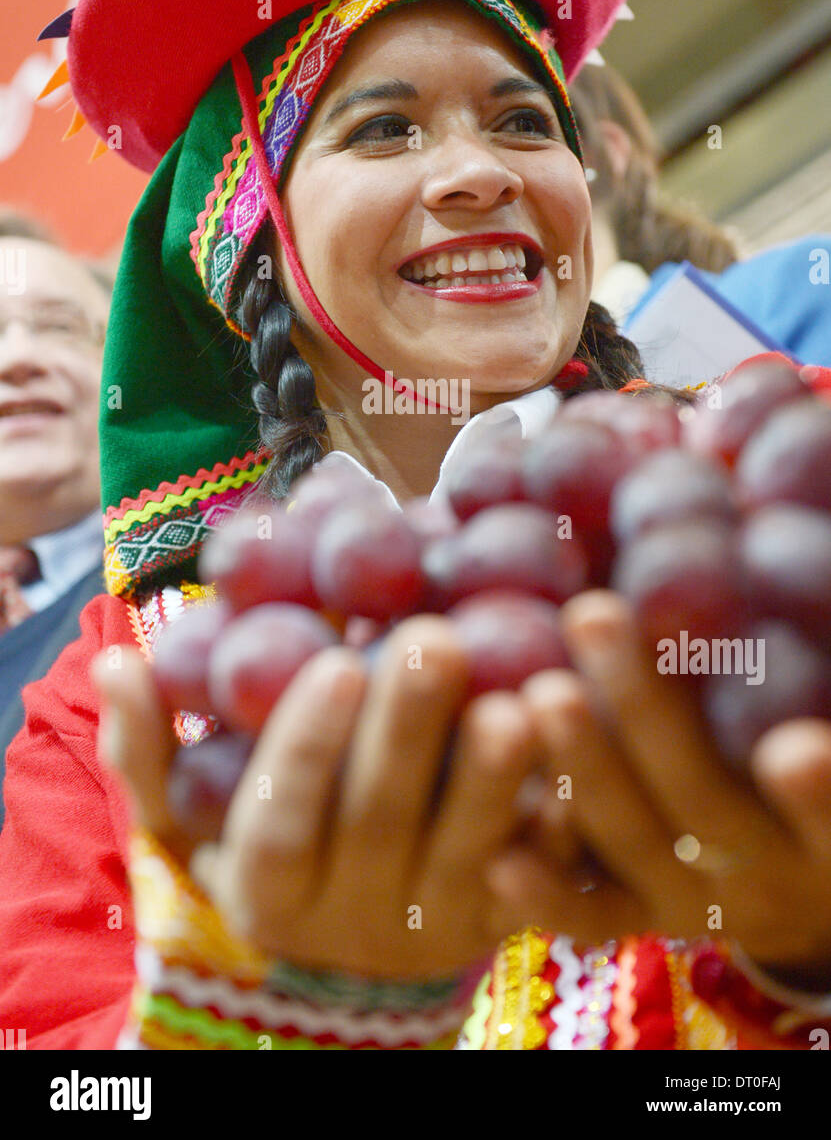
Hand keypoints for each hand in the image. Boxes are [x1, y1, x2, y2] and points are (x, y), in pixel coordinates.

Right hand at [93, 616, 582, 980]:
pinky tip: (574, 748)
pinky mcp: (504, 920)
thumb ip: (151, 750)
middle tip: (433, 641)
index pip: (283, 820)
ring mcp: (434, 926)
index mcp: (269, 886)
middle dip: (407, 733)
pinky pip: (539, 878)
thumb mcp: (192, 822)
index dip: (306, 746)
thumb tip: (121, 665)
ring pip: (469, 855)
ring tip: (520, 695)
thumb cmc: (270, 849)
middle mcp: (351, 917)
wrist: (349, 958)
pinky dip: (558, 820)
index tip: (331, 659)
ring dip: (496, 776)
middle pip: (382, 826)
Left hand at [508, 590, 830, 977]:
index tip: (789, 748)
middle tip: (590, 615)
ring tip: (540, 692)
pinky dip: (545, 890)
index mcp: (830, 826)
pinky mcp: (637, 916)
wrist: (785, 870)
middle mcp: (773, 869)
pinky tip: (499, 853)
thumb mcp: (811, 698)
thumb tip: (738, 511)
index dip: (815, 790)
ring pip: (637, 842)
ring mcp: (700, 897)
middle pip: (707, 799)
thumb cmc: (794, 726)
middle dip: (645, 709)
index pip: (830, 811)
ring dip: (584, 766)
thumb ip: (783, 654)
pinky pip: (589, 912)